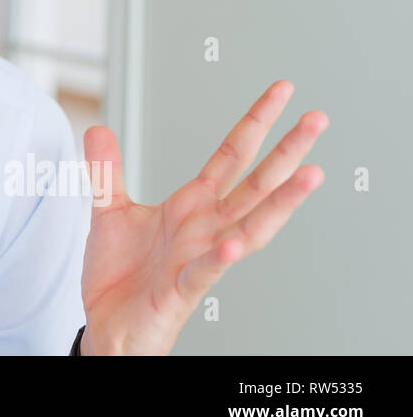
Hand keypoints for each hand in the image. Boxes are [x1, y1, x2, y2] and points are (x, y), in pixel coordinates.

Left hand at [78, 80, 325, 354]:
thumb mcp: (108, 211)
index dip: (256, 121)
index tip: (283, 90)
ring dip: (280, 203)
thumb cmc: (120, 275)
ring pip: (250, 227)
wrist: (107, 325)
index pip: (233, 155)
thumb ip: (106, 171)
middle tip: (318, 119)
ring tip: (310, 175)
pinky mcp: (183, 289)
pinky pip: (206, 272)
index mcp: (193, 205)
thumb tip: (97, 127)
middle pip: (255, 183)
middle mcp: (206, 228)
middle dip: (287, 152)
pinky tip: (234, 243)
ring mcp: (200, 258)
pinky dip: (220, 258)